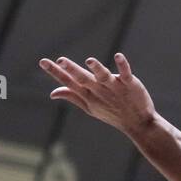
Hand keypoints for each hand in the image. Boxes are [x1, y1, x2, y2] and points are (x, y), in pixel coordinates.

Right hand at [39, 53, 156, 135]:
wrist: (138, 124)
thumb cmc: (112, 113)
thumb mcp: (90, 107)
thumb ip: (72, 96)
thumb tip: (52, 93)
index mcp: (88, 95)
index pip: (69, 83)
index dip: (56, 73)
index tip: (42, 61)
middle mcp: (99, 91)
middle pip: (83, 80)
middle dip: (72, 70)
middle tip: (61, 60)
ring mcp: (114, 88)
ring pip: (103, 76)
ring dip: (96, 68)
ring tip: (89, 61)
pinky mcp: (130, 84)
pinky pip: (125, 74)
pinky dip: (122, 66)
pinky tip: (118, 56)